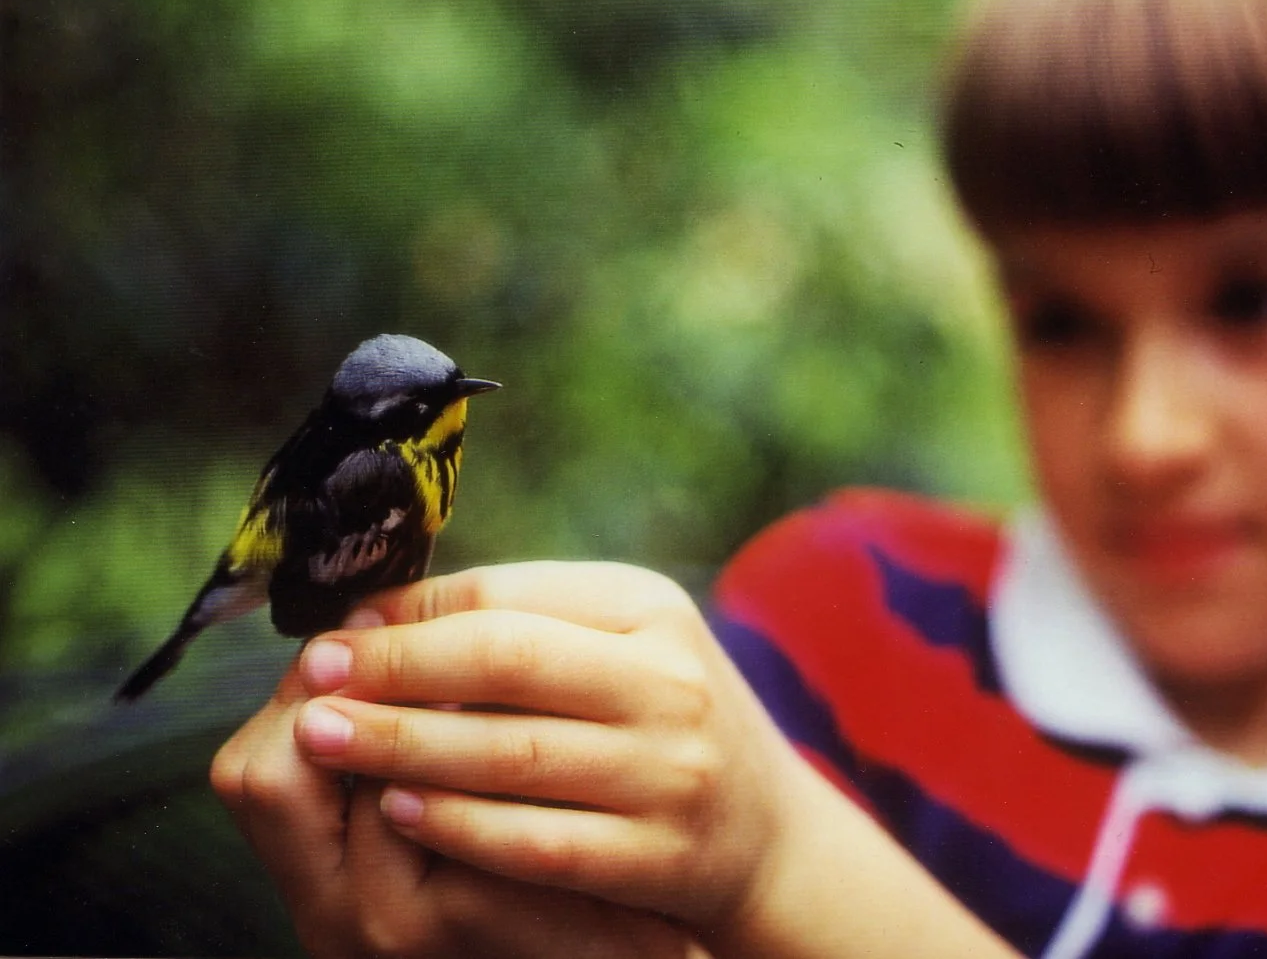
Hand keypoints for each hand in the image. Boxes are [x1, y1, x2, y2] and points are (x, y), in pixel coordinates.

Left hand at [283, 561, 811, 939]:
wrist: (769, 834)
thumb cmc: (663, 721)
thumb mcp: (618, 648)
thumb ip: (518, 625)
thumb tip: (377, 617)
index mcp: (651, 608)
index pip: (508, 595)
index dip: (412, 612)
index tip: (341, 628)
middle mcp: (669, 680)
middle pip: (505, 662)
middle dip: (395, 668)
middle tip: (313, 677)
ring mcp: (671, 771)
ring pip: (512, 754)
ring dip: (405, 744)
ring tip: (325, 738)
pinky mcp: (661, 855)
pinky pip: (538, 841)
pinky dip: (459, 824)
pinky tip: (397, 810)